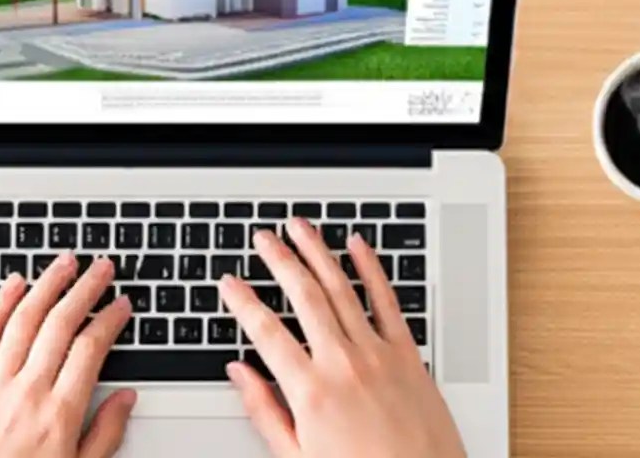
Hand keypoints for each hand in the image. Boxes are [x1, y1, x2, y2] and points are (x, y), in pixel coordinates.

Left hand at [0, 253, 136, 457]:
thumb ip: (104, 435)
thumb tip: (126, 400)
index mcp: (60, 414)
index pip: (92, 349)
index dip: (110, 320)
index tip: (120, 304)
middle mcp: (27, 391)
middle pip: (62, 324)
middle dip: (86, 289)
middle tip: (101, 268)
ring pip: (25, 319)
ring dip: (47, 285)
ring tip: (64, 263)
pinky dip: (0, 304)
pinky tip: (13, 285)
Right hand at [219, 218, 464, 457]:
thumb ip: (265, 412)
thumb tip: (239, 374)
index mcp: (310, 393)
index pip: (266, 332)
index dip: (243, 302)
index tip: (230, 283)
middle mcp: (343, 365)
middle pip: (303, 296)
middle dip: (279, 260)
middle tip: (263, 237)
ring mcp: (378, 355)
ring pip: (341, 288)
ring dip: (318, 252)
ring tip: (300, 227)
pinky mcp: (409, 355)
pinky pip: (387, 302)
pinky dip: (372, 269)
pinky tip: (358, 246)